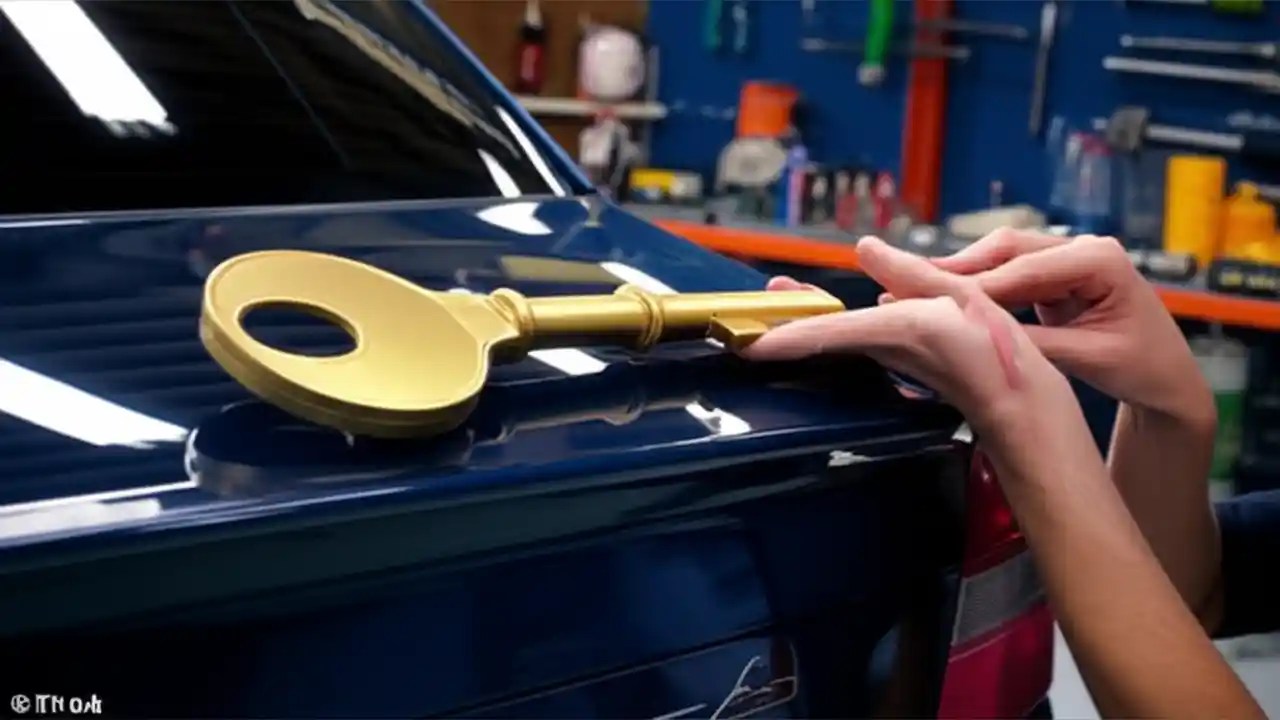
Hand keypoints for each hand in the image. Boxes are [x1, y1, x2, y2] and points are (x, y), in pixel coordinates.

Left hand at [741, 237, 1077, 445]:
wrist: (1024, 406)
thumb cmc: (1000, 358)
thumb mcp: (963, 296)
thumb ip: (911, 272)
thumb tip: (867, 248)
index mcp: (894, 331)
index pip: (824, 333)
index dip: (782, 337)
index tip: (746, 343)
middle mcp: (884, 349)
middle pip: (820, 335)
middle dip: (783, 323)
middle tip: (750, 313)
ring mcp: (890, 361)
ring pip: (835, 339)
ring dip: (803, 324)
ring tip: (778, 303)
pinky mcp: (902, 364)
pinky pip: (855, 345)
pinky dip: (831, 330)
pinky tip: (828, 319)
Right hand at [925, 229, 1213, 426]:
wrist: (1168, 374)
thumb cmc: (1143, 366)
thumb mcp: (1089, 358)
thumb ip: (1034, 345)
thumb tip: (977, 341)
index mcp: (1100, 259)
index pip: (1022, 272)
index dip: (970, 286)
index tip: (925, 299)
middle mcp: (1081, 248)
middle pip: (1004, 251)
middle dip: (952, 268)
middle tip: (900, 279)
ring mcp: (1066, 259)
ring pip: (999, 259)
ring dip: (956, 275)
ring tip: (907, 287)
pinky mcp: (1052, 276)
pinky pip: (1004, 275)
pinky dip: (972, 287)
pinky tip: (937, 298)